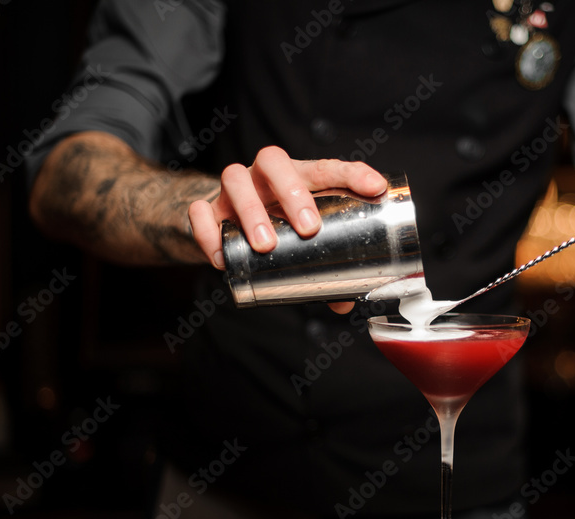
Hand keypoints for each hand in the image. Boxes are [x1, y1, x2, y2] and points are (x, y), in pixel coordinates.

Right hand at [188, 148, 387, 268]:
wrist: (224, 222)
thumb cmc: (276, 225)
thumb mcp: (304, 239)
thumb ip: (326, 265)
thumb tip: (345, 299)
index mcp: (298, 176)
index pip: (327, 167)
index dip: (352, 174)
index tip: (375, 188)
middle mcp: (264, 176)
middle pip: (274, 162)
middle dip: (292, 193)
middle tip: (308, 228)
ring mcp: (233, 190)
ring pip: (235, 180)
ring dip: (251, 210)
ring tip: (265, 245)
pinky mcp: (207, 210)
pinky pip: (199, 212)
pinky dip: (207, 231)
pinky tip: (222, 257)